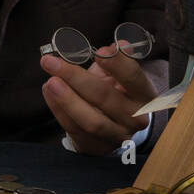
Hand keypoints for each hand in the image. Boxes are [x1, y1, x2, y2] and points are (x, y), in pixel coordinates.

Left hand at [40, 42, 157, 155]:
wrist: (116, 127)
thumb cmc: (117, 92)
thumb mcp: (120, 75)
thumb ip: (116, 61)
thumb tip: (118, 45)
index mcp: (145, 96)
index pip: (134, 79)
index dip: (118, 65)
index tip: (99, 52)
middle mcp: (136, 119)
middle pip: (106, 98)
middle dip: (77, 78)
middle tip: (52, 62)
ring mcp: (117, 136)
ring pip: (91, 120)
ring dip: (67, 99)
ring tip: (50, 81)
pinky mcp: (97, 147)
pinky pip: (75, 129)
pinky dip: (59, 110)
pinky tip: (49, 92)